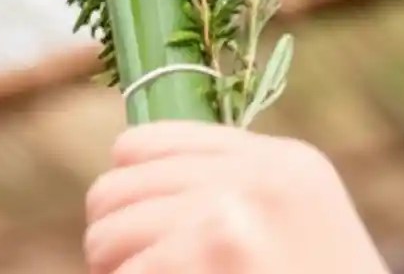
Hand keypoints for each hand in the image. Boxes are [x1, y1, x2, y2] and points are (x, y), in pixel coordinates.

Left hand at [84, 122, 387, 273]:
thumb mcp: (297, 226)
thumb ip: (234, 189)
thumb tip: (127, 166)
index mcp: (283, 161)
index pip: (143, 143)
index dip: (130, 192)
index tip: (146, 232)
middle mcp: (257, 177)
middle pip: (115, 186)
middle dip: (115, 238)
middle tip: (139, 273)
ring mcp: (230, 218)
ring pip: (106, 233)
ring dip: (115, 272)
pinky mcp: (205, 257)